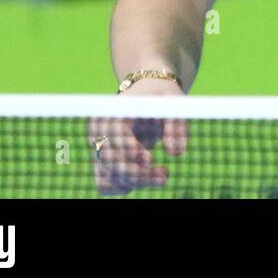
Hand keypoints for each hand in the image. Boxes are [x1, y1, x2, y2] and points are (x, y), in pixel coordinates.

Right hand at [90, 79, 188, 195]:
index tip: (149, 159)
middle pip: (110, 159)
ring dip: (135, 182)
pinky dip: (124, 186)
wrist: (149, 91)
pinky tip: (147, 180)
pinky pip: (106, 183)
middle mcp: (101, 130)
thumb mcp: (175, 102)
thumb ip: (177, 124)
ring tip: (163, 176)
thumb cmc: (162, 95)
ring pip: (108, 175)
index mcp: (115, 110)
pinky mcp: (104, 160)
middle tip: (165, 173)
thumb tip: (176, 153)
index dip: (128, 148)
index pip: (112, 133)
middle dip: (138, 172)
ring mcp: (101, 147)